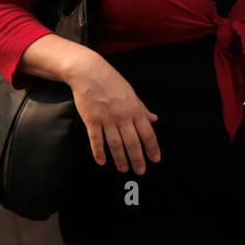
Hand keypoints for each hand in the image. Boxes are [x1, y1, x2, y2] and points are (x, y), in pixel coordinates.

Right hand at [69, 55, 160, 173]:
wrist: (89, 73)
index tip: (155, 159)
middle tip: (140, 171)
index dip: (152, 148)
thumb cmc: (112, 82)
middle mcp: (123, 117)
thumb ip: (142, 109)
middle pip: (133, 143)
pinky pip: (96, 140)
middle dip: (138, 159)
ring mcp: (107, 119)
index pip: (148, 134)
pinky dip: (99, 152)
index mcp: (135, 110)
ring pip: (116, 144)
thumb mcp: (132, 95)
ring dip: (121, 159)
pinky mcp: (91, 120)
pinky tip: (102, 162)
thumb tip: (154, 119)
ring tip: (124, 169)